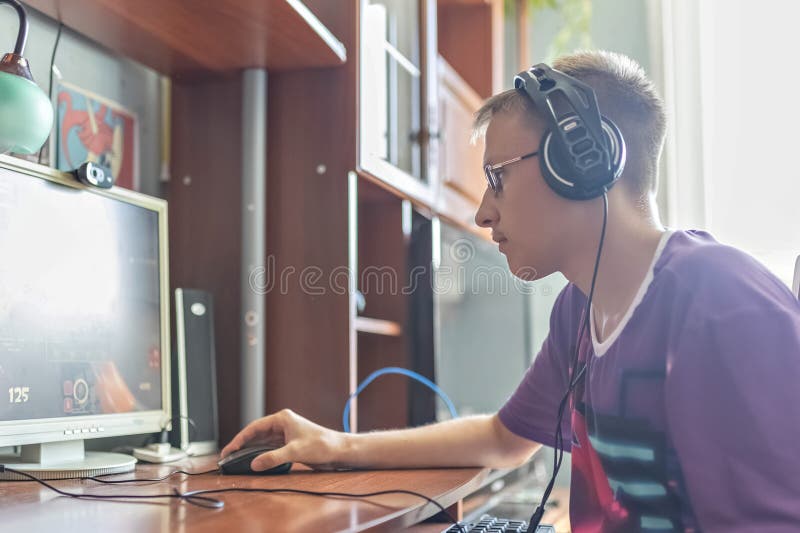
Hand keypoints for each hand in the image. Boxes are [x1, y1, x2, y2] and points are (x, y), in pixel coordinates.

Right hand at [220, 409, 347, 471]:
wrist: (339, 451)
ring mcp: (285, 434)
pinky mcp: (288, 444)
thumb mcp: (295, 452)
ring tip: (236, 461)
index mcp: (282, 419)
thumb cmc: (322, 445)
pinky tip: (252, 462)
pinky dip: (260, 455)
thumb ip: (273, 458)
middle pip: (256, 434)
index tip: (229, 450)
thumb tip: (254, 464)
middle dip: (242, 446)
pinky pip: (269, 449)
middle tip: (228, 458)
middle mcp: (282, 425)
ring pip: (261, 442)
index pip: (254, 427)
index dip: (240, 439)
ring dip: (250, 451)